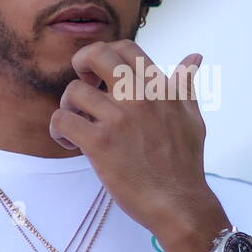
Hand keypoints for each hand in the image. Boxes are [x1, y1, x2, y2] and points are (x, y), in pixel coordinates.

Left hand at [49, 39, 226, 251]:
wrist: (179, 203)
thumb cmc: (184, 164)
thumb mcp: (192, 118)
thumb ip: (185, 86)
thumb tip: (193, 58)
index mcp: (160, 89)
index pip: (126, 47)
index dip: (105, 54)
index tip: (100, 75)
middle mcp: (139, 97)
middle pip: (97, 55)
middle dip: (80, 64)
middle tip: (82, 87)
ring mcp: (119, 119)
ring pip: (73, 91)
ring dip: (67, 106)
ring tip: (76, 123)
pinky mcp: (99, 143)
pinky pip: (63, 120)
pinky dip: (58, 129)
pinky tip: (68, 141)